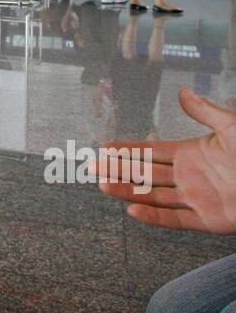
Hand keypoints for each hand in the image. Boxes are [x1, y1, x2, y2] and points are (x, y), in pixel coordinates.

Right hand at [94, 88, 235, 232]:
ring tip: (103, 185)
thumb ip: (205, 112)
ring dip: (128, 191)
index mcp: (192, 153)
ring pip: (154, 196)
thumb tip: (183, 93)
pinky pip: (175, 218)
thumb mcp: (231, 126)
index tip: (104, 148)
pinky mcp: (207, 219)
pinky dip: (153, 216)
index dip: (128, 150)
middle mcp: (189, 177)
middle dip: (118, 170)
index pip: (151, 151)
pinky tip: (133, 210)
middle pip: (146, 174)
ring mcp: (196, 198)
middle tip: (92, 168)